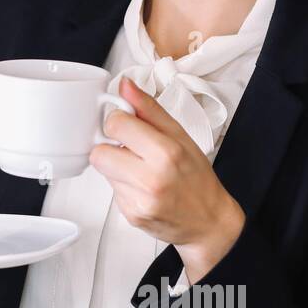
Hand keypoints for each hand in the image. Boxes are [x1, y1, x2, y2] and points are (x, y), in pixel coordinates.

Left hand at [89, 76, 245, 281]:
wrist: (208, 221)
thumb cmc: (197, 178)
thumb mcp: (180, 135)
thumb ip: (149, 109)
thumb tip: (126, 86)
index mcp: (165, 153)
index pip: (115, 125)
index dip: (119, 122)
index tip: (128, 126)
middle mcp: (150, 179)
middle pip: (99, 152)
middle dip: (111, 147)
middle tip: (131, 150)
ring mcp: (138, 201)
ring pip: (103, 171)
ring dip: (116, 166)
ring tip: (140, 170)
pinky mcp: (130, 216)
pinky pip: (111, 191)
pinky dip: (122, 185)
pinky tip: (142, 187)